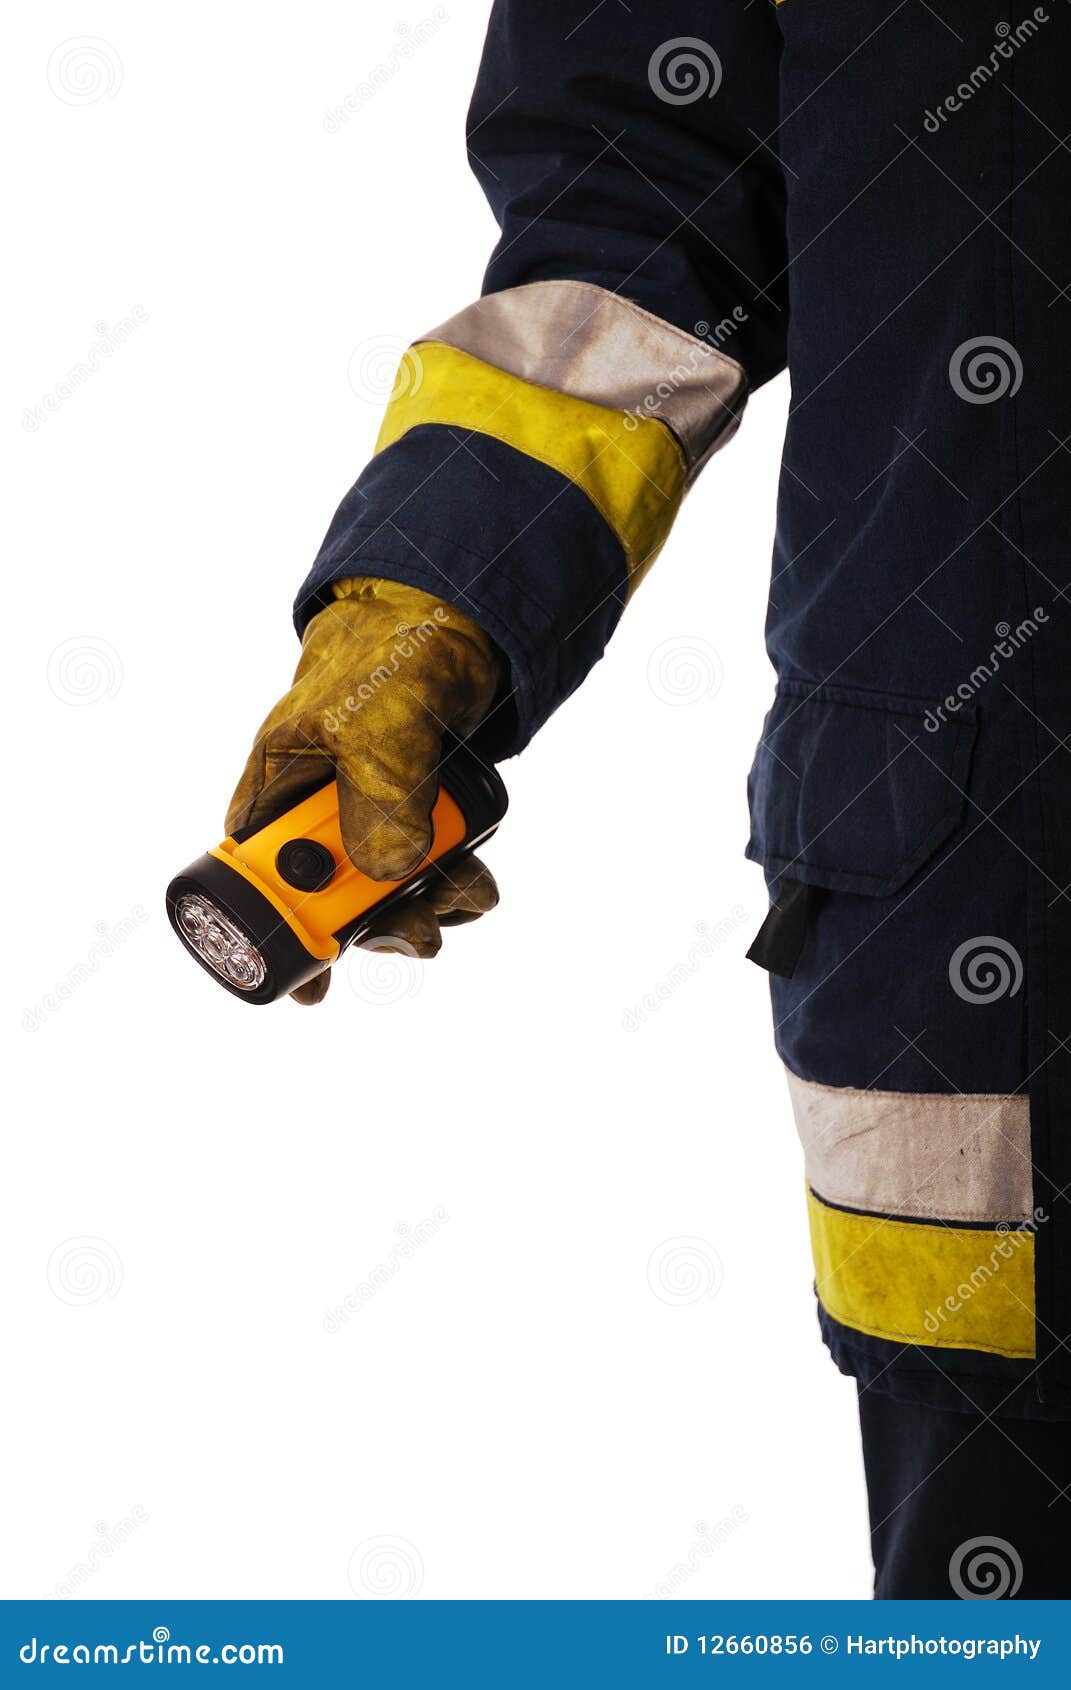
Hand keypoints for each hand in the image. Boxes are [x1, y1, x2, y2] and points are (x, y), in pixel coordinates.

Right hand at [226, 576, 504, 1002]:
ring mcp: (367, 817)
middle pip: (327, 900)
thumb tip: (389, 873)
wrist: (455, 623)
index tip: (312, 984)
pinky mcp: (415, 818)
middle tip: (418, 936)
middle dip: (372, 928)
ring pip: (384, 893)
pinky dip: (453, 886)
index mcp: (277, 788)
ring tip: (464, 897)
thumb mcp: (379, 724)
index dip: (278, 934)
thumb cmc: (390, 657)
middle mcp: (315, 812)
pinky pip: (426, 874)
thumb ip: (381, 797)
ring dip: (425, 908)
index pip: (256, 875)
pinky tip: (474, 880)